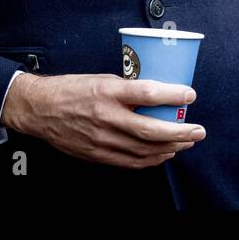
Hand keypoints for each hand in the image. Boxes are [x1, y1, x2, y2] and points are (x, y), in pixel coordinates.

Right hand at [1, 72, 204, 168]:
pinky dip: (151, 159)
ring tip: (187, 142)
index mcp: (107, 91)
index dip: (173, 95)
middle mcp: (105, 116)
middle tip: (198, 130)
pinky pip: (130, 161)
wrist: (40, 109)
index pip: (147, 93)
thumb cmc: (72, 89)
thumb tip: (159, 94)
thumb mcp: (103, 78)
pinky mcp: (97, 154)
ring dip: (170, 148)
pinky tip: (163, 154)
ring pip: (143, 149)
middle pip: (150, 129)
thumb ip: (129, 88)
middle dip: (180, 132)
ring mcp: (101, 139)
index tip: (190, 95)